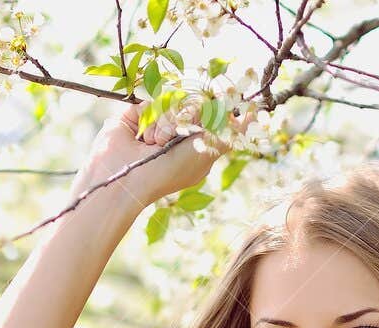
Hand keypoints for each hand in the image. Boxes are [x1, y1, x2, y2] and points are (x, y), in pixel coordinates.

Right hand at [78, 96, 245, 209]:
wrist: (126, 178)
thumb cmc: (168, 172)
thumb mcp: (205, 153)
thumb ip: (228, 133)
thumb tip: (252, 112)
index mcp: (199, 141)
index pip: (215, 111)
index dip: (216, 107)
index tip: (221, 101)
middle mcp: (181, 128)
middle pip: (197, 101)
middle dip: (188, 118)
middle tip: (176, 139)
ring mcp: (160, 119)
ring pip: (175, 98)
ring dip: (167, 121)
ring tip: (155, 143)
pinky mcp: (141, 112)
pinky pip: (154, 98)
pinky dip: (151, 117)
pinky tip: (145, 136)